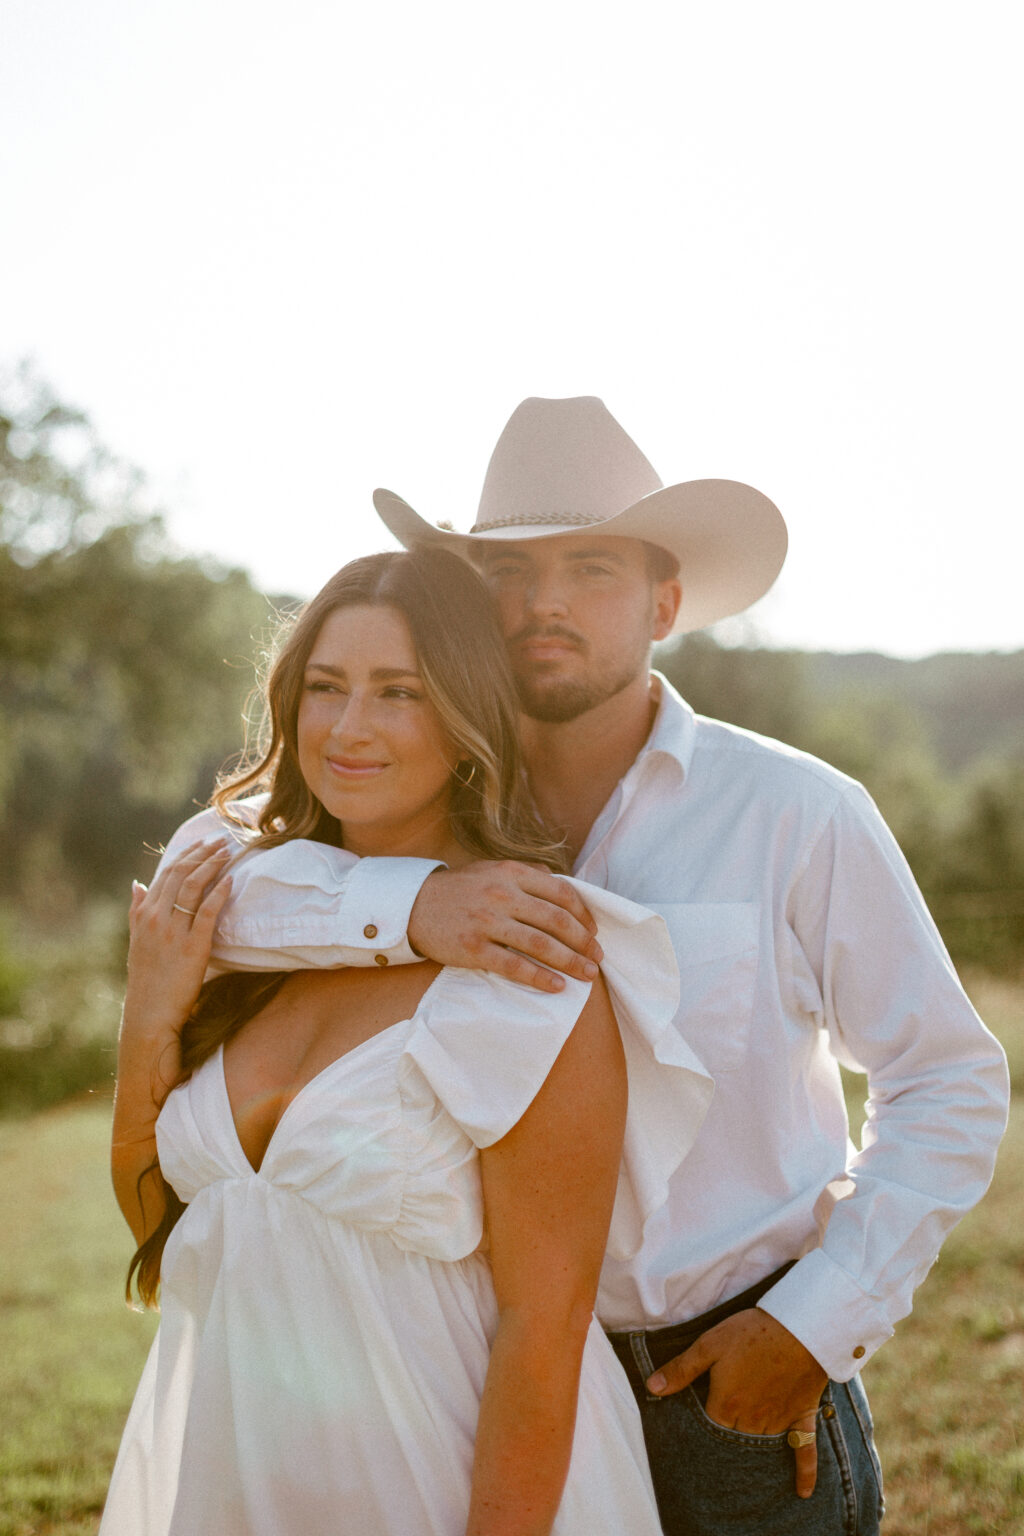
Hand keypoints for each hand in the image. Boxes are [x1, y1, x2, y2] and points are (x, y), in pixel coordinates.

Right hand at [124, 839, 233, 1039]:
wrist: (149, 1013)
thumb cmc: (146, 978)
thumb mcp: (136, 940)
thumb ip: (137, 910)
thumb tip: (136, 884)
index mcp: (144, 914)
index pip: (167, 874)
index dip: (188, 855)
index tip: (205, 842)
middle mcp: (156, 918)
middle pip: (182, 874)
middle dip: (204, 853)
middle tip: (223, 840)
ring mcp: (173, 932)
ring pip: (193, 887)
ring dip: (213, 865)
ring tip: (229, 852)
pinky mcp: (193, 947)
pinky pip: (207, 912)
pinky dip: (219, 893)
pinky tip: (231, 880)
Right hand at [408, 862, 602, 992]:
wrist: (412, 905)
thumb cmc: (458, 889)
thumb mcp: (491, 869)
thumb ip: (526, 874)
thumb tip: (562, 883)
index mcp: (511, 873)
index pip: (561, 892)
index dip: (583, 914)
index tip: (594, 931)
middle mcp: (502, 894)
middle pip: (557, 920)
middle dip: (583, 942)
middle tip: (597, 958)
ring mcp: (487, 922)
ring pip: (540, 944)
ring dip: (570, 962)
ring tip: (587, 975)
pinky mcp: (473, 948)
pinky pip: (514, 966)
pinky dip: (539, 977)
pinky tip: (556, 986)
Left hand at [647, 1308, 827, 1498]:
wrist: (800, 1326)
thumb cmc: (752, 1332)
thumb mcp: (710, 1344)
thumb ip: (682, 1369)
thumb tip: (652, 1387)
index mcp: (727, 1406)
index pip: (709, 1431)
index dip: (702, 1428)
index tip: (697, 1428)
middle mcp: (753, 1421)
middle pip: (735, 1440)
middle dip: (728, 1438)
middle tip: (723, 1435)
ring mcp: (779, 1421)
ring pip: (763, 1445)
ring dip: (755, 1450)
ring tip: (746, 1454)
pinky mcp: (803, 1416)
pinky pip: (804, 1451)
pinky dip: (804, 1473)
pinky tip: (802, 1492)